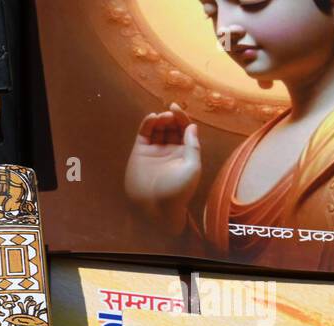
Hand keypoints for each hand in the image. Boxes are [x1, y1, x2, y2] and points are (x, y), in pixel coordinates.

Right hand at [125, 102, 201, 233]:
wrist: (155, 209)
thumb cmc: (177, 192)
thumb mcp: (193, 168)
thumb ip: (193, 146)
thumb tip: (192, 126)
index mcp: (185, 153)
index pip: (184, 129)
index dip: (181, 117)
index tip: (176, 109)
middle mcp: (170, 150)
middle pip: (171, 126)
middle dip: (171, 118)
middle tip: (168, 115)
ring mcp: (154, 151)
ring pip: (158, 128)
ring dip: (160, 119)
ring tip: (160, 117)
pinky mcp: (140, 153)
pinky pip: (144, 135)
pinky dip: (147, 124)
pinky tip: (151, 118)